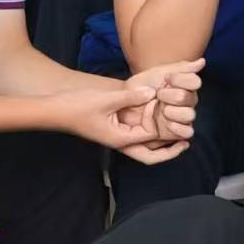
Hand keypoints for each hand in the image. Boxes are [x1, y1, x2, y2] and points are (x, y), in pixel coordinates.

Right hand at [47, 84, 189, 164]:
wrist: (57, 108)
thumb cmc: (78, 107)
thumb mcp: (106, 100)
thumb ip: (130, 97)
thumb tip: (152, 93)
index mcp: (121, 139)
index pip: (151, 148)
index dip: (169, 144)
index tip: (185, 137)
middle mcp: (121, 139)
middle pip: (149, 151)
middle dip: (168, 149)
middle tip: (186, 140)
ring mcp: (118, 132)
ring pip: (144, 140)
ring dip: (160, 135)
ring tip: (177, 126)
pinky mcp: (115, 124)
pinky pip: (136, 128)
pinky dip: (149, 123)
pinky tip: (157, 113)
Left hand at [123, 58, 204, 141]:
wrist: (126, 102)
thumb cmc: (142, 86)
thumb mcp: (159, 72)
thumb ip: (181, 67)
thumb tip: (202, 61)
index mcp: (185, 85)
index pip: (195, 81)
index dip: (181, 80)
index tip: (167, 78)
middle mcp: (187, 100)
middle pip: (190, 98)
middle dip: (172, 96)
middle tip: (158, 95)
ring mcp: (182, 116)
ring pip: (190, 115)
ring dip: (175, 112)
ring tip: (162, 111)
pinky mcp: (176, 131)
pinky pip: (187, 132)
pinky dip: (179, 128)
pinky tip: (168, 123)